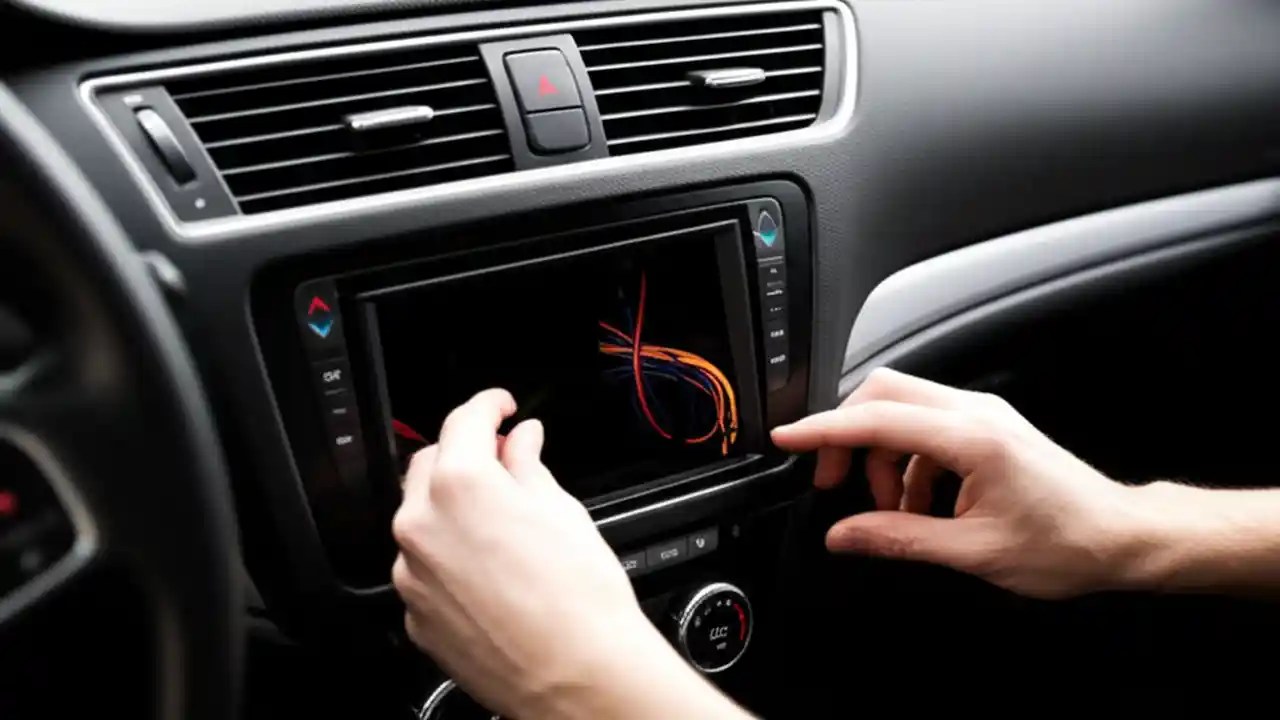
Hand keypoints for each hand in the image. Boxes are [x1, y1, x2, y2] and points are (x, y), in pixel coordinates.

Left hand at [391, 389, 656, 717]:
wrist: (576, 676)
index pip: (464, 420)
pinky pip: (424, 569)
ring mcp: (412, 573)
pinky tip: (491, 572)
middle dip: (465, 457)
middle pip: (432, 466)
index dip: (489, 404)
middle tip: (505, 464)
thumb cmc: (578, 600)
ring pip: (423, 520)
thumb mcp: (561, 510)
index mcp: (460, 484)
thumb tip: (520, 441)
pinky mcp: (414, 614)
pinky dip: (449, 559)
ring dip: (454, 511)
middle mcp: (422, 524)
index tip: (501, 407)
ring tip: (504, 530)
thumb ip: (527, 465)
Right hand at [771, 368, 1152, 598]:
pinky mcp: (987, 428)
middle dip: (846, 434)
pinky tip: (914, 505)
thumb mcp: (974, 553)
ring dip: (879, 454)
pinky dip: (905, 461)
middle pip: (883, 395)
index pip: (878, 419)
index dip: (824, 430)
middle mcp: (976, 414)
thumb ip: (899, 538)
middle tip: (831, 481)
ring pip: (902, 410)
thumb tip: (843, 534)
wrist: (1122, 536)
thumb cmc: (1067, 544)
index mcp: (973, 439)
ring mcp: (983, 416)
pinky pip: (925, 427)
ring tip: (885, 508)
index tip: (788, 438)